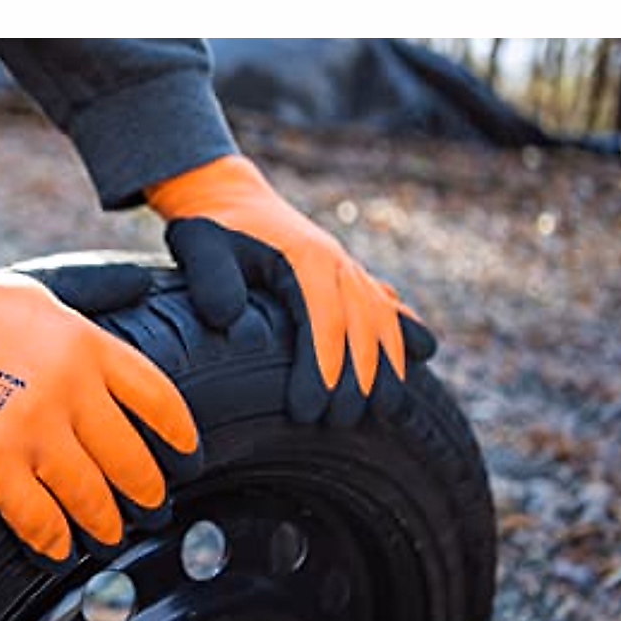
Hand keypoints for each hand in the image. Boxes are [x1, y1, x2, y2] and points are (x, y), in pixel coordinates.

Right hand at [0, 205, 199, 565]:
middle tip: (153, 509)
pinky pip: (37, 515)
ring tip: (110, 537)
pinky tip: (58, 551)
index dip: (177, 434)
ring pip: (90, 494)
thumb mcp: (35, 295)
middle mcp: (71, 388)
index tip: (188, 456)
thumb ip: (84, 314)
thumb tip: (125, 310)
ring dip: (104, 522)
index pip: (156, 397)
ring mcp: (35, 426)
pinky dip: (52, 539)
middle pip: (130, 456)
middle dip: (147, 491)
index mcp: (87, 346)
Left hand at [147, 155, 435, 423]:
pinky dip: (404, 331)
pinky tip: (423, 353)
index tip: (307, 411)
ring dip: (388, 366)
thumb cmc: (212, 229)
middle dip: (355, 380)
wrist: (230, 196)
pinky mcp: (350, 277)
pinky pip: (387, 305)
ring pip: (383, 319)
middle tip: (337, 423)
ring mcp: (349, 269)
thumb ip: (210, 278)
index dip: (319, 368)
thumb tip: (228, 320)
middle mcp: (337, 263)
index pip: (322, 321)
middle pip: (361, 326)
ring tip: (387, 412)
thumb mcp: (197, 244)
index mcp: (305, 258)